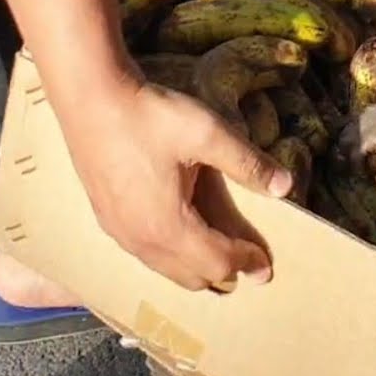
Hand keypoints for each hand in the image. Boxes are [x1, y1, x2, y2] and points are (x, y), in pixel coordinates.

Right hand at [59, 72, 292, 291]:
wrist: (90, 98)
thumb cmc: (149, 116)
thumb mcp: (208, 134)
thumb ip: (247, 163)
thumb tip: (285, 186)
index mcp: (168, 226)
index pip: (216, 262)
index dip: (246, 263)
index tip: (266, 265)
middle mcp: (140, 240)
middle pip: (190, 276)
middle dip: (223, 273)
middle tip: (249, 265)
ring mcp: (118, 231)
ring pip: (164, 269)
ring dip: (195, 267)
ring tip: (220, 255)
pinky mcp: (106, 218)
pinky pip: (145, 254)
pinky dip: (171, 256)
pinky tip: (181, 236)